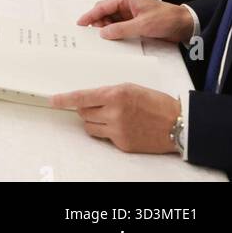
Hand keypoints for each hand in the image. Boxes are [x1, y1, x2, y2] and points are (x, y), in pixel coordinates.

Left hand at [50, 84, 180, 154]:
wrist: (178, 124)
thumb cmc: (156, 103)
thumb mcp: (130, 88)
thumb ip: (108, 92)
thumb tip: (88, 98)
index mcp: (116, 95)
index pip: (81, 97)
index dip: (64, 99)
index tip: (52, 100)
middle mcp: (114, 113)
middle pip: (83, 113)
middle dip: (87, 109)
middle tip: (101, 106)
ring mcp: (117, 130)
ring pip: (90, 126)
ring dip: (94, 121)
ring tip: (112, 117)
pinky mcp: (122, 144)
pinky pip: (104, 137)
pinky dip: (108, 132)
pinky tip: (124, 127)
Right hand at [74, 0, 194, 43]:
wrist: (184, 25)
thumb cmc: (166, 19)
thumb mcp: (142, 25)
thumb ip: (121, 29)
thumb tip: (103, 33)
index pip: (103, 6)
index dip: (90, 15)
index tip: (80, 23)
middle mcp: (126, 4)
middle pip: (105, 12)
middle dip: (97, 22)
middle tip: (91, 34)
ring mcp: (130, 13)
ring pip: (111, 20)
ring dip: (106, 28)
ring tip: (102, 38)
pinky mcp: (134, 21)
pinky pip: (119, 26)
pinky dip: (114, 31)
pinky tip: (111, 38)